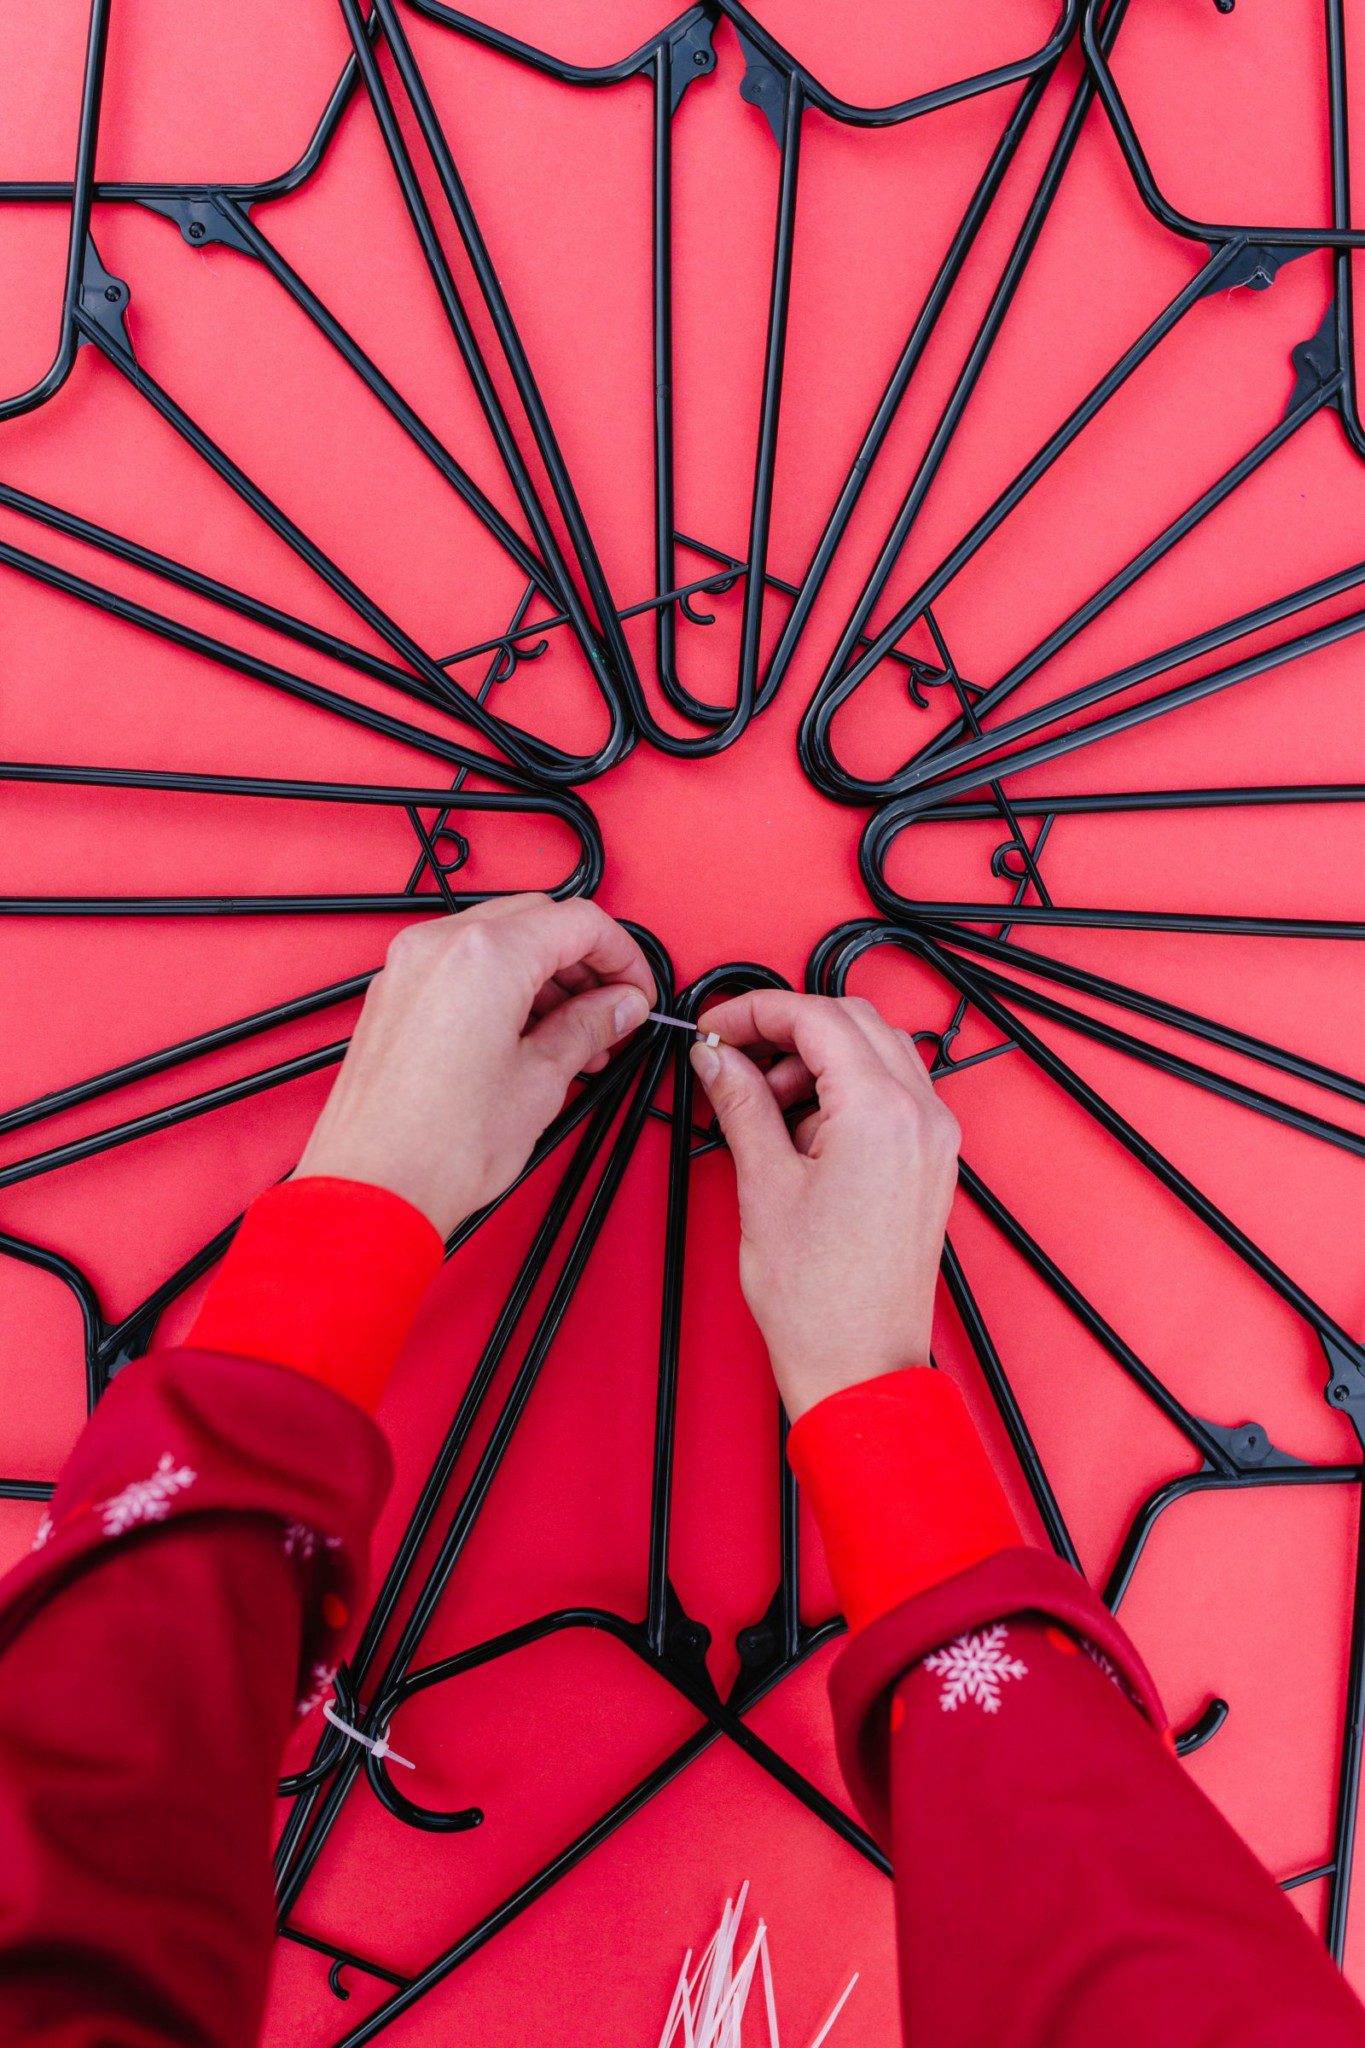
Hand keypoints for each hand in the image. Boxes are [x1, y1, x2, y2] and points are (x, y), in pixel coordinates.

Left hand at [296, 895, 654, 1236]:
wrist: (372, 1189)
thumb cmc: (439, 1146)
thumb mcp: (541, 1080)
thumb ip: (589, 1027)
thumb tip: (618, 1007)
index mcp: (485, 954)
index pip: (578, 922)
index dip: (623, 956)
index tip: (636, 991)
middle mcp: (439, 945)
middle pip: (538, 920)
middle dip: (584, 962)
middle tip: (614, 1011)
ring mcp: (409, 967)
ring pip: (499, 939)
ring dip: (545, 976)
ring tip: (577, 1034)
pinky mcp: (393, 996)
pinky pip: (462, 965)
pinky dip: (503, 986)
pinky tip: (530, 1035)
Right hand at [689, 991, 958, 1421]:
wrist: (859, 1364)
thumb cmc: (819, 1299)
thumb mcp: (763, 1184)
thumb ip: (742, 1103)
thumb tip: (717, 1056)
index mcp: (881, 1112)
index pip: (817, 1016)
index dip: (757, 1011)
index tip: (716, 1027)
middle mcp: (921, 1116)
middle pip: (852, 1020)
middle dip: (787, 1027)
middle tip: (732, 1054)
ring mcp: (933, 1139)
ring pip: (876, 1050)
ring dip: (817, 1057)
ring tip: (762, 1101)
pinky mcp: (930, 1162)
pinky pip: (891, 1092)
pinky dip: (844, 1088)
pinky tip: (800, 1126)